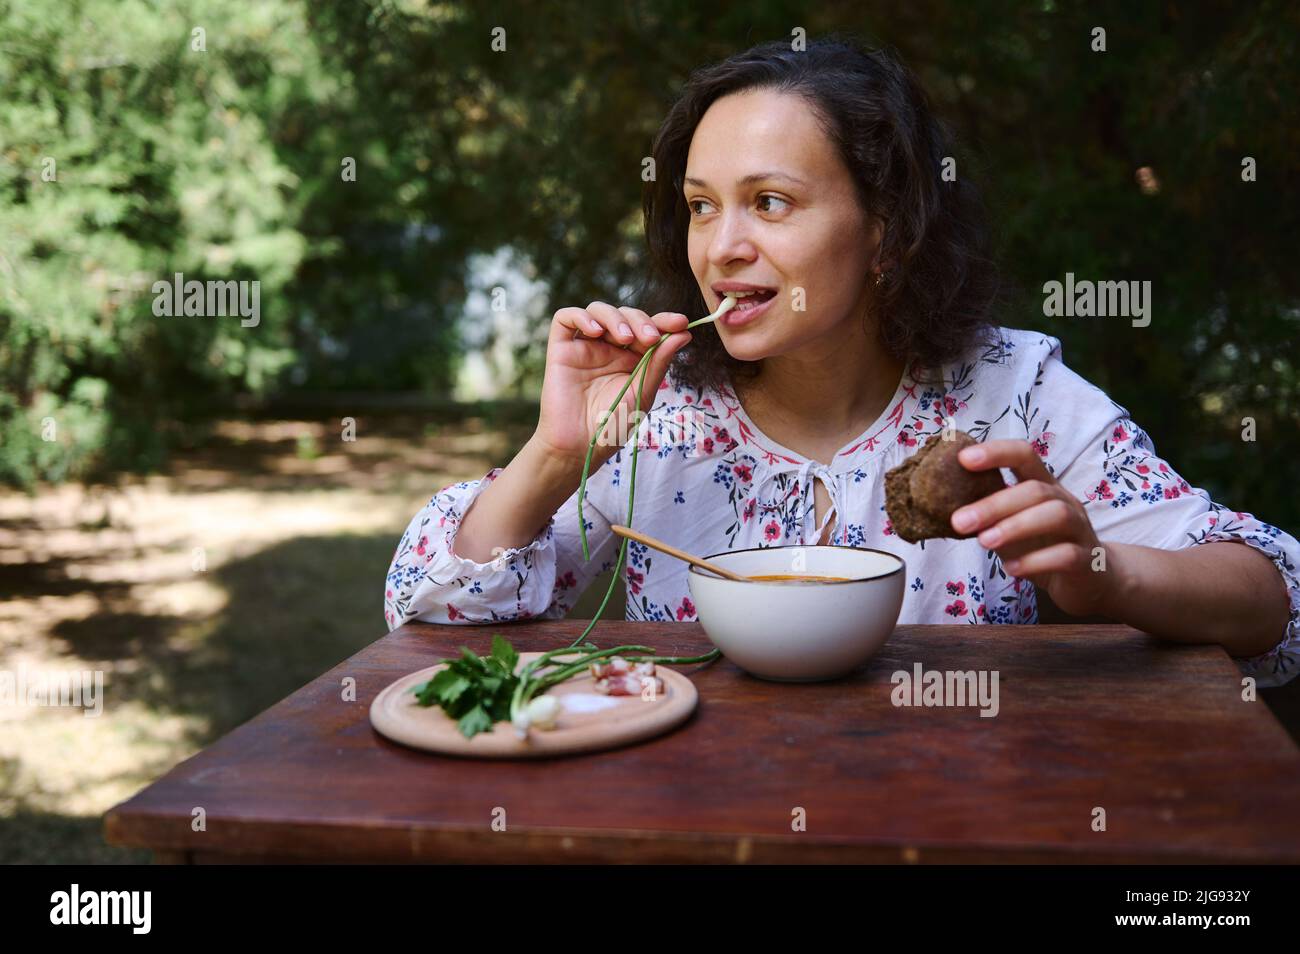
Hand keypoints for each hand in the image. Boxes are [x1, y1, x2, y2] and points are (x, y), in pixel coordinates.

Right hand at [534, 303, 692, 467]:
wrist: (580, 447)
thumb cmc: (612, 426)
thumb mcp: (643, 393)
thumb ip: (659, 362)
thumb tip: (684, 334)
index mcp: (631, 359)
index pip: (648, 328)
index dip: (664, 321)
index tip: (680, 322)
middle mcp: (608, 349)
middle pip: (626, 315)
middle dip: (641, 320)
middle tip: (650, 337)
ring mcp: (584, 347)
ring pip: (598, 311)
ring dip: (616, 317)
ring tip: (626, 338)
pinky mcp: (561, 349)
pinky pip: (565, 318)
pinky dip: (581, 317)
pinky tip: (595, 331)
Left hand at [950, 439, 1122, 616]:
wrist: (1093, 579)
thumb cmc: (1044, 545)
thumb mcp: (1013, 525)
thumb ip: (989, 514)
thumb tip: (941, 506)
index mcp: (1044, 486)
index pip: (1024, 455)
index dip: (996, 452)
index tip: (963, 459)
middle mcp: (1064, 501)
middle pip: (1035, 490)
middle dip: (994, 504)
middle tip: (959, 521)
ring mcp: (1079, 530)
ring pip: (1056, 515)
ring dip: (1015, 527)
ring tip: (985, 542)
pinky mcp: (1086, 560)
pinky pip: (1066, 555)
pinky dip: (1036, 561)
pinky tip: (1012, 569)